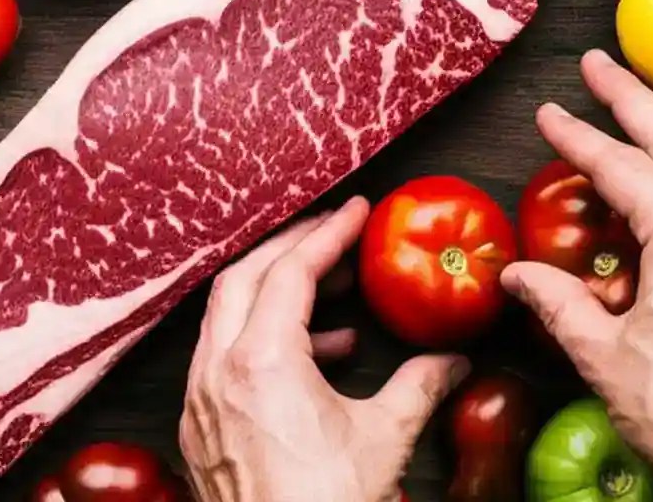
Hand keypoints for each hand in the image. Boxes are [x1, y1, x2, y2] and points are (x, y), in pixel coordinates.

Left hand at [180, 198, 468, 501]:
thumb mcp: (386, 441)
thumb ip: (420, 387)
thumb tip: (452, 362)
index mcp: (260, 363)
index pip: (291, 272)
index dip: (328, 234)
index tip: (357, 212)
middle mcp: (216, 374)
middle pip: (243, 278)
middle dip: (289, 249)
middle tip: (334, 237)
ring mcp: (200, 402)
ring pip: (225, 317)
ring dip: (276, 296)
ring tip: (336, 304)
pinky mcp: (200, 430)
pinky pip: (221, 359)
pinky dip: (261, 340)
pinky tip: (311, 363)